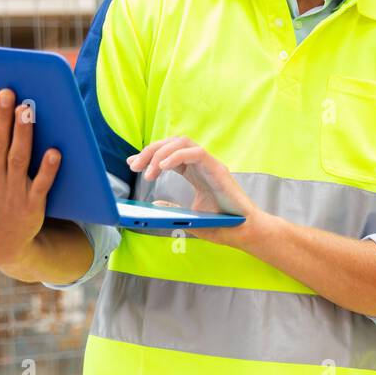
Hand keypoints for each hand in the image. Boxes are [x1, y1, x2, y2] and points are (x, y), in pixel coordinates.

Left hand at [127, 136, 259, 247]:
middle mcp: (202, 164)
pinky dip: (176, 156)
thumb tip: (154, 205)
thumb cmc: (221, 224)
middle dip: (150, 151)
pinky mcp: (218, 170)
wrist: (243, 232)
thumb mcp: (188, 216)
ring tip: (149, 170)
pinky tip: (163, 167)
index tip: (132, 164)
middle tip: (134, 166)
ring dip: (160, 152)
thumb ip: (172, 208)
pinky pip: (196, 152)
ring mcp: (211, 165)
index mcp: (196, 172)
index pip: (170, 154)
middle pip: (173, 143)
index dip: (150, 155)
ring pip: (183, 142)